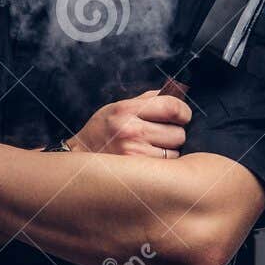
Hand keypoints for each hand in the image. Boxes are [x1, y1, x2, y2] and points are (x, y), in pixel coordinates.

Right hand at [68, 89, 190, 157]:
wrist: (81, 155)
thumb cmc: (104, 128)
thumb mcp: (120, 106)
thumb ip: (149, 100)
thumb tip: (178, 95)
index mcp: (127, 109)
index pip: (172, 107)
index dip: (184, 112)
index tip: (182, 115)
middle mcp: (131, 131)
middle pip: (178, 133)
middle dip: (175, 133)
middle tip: (162, 134)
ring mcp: (134, 153)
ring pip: (174, 152)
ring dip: (169, 150)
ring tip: (151, 147)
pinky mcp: (137, 170)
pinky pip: (165, 166)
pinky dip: (162, 163)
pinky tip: (149, 159)